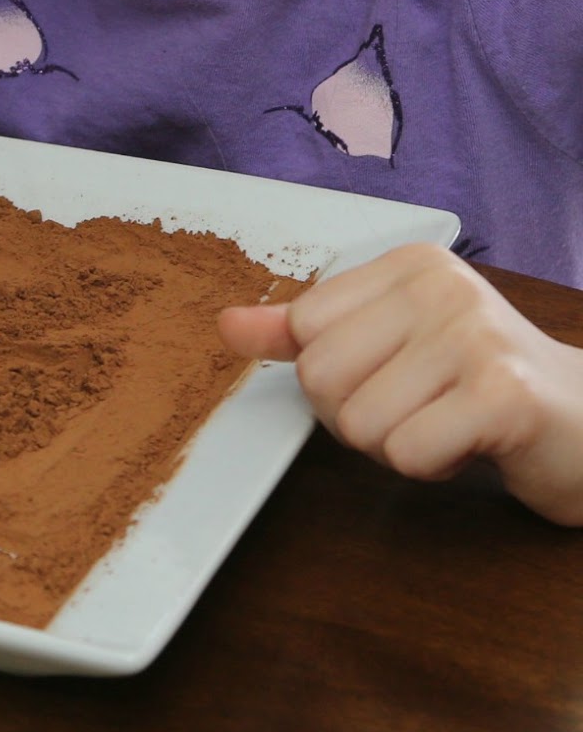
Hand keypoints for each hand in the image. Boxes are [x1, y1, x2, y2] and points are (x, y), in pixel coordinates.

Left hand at [220, 243, 582, 524]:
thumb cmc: (482, 384)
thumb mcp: (390, 341)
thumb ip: (305, 334)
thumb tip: (227, 325)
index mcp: (409, 265)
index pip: (304, 327)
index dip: (333, 374)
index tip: (390, 374)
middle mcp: (441, 288)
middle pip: (321, 378)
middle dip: (359, 417)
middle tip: (421, 409)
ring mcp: (475, 336)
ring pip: (359, 423)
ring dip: (397, 446)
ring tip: (450, 424)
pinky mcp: (503, 395)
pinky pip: (407, 452)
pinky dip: (431, 466)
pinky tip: (472, 444)